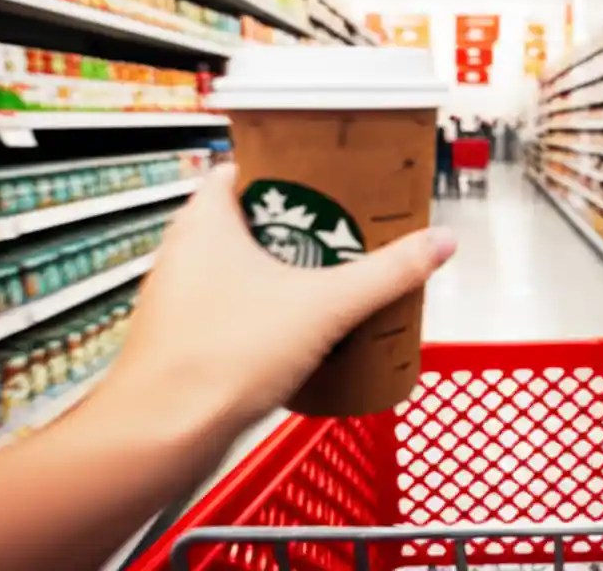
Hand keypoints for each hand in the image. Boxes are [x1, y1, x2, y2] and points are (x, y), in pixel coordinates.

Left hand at [99, 164, 456, 439]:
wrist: (162, 433)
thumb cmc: (224, 356)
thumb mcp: (325, 306)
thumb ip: (386, 273)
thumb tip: (440, 243)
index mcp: (206, 222)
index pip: (243, 168)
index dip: (288, 169)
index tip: (329, 180)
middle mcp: (183, 252)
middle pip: (250, 220)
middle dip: (299, 227)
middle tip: (345, 234)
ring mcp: (179, 298)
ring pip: (240, 268)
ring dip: (284, 272)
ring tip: (333, 282)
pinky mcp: (184, 340)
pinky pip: (231, 308)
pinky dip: (265, 310)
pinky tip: (301, 332)